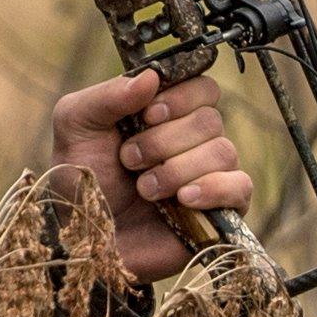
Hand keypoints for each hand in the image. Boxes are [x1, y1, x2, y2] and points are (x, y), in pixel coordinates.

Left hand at [48, 67, 250, 279]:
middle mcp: (192, 141)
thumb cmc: (81, 183)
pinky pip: (240, 186)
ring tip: (145, 189)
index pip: (202, 87)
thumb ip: (107, 95)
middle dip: (165, 140)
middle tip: (130, 160)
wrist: (85, 240)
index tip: (147, 114)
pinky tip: (183, 199)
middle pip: (210, 118)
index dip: (180, 96)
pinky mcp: (220, 210)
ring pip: (223, 151)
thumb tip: (151, 76)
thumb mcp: (76, 125)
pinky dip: (213, 188)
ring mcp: (209, 176)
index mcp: (165, 115)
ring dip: (177, 169)